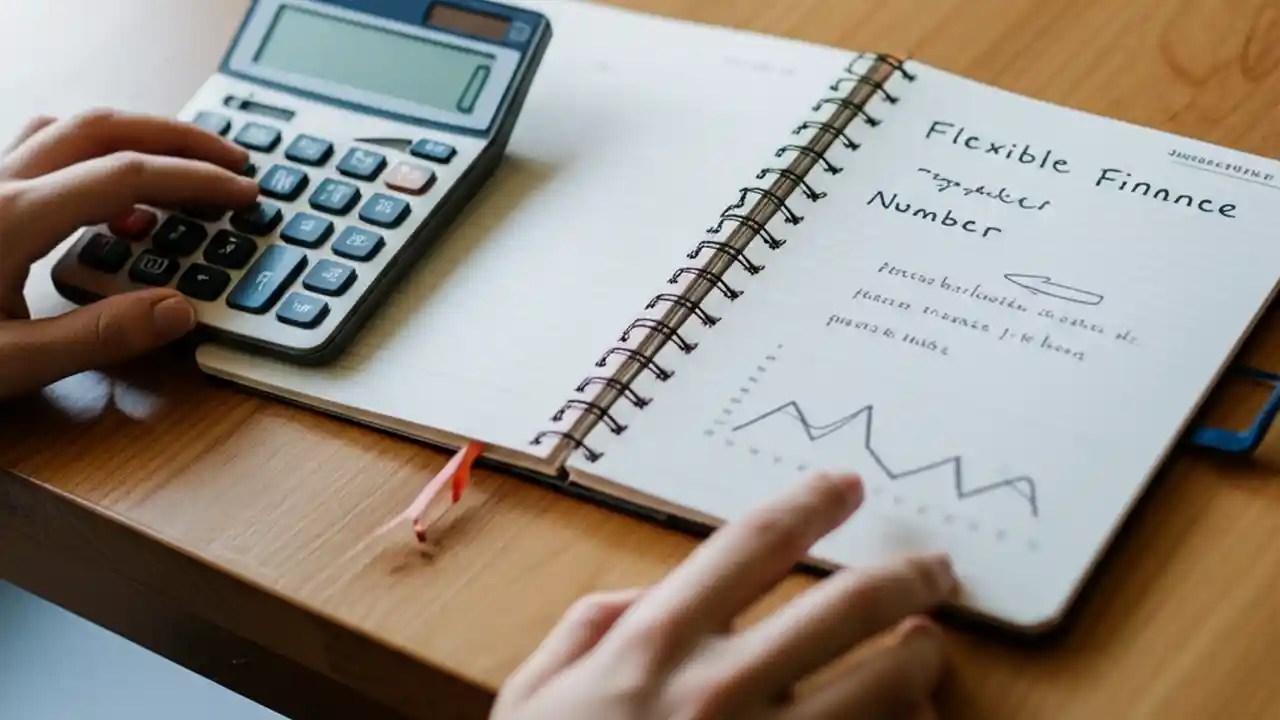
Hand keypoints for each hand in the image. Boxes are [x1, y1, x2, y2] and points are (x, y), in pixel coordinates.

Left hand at [0, 110, 257, 398]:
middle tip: (232, 161)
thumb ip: (97, 338)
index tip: (243, 193)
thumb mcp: (4, 366)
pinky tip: (107, 200)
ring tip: (180, 166)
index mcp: (8, 219)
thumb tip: (178, 310)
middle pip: (101, 126)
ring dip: (134, 135)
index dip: (195, 179)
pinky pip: (38, 150)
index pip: (127, 176)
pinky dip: (91, 156)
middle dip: (177, 137)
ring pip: (67, 127)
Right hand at [493, 473, 956, 719]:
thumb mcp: (534, 695)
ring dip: (921, 657)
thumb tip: (649, 594)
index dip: (811, 502)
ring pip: (888, 685)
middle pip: (848, 605)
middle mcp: (721, 688)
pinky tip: (911, 718)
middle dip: (907, 577)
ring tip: (927, 646)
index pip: (754, 542)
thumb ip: (588, 625)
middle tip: (933, 569)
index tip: (846, 486)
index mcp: (655, 644)